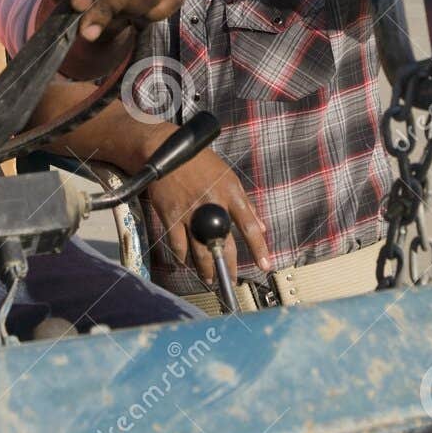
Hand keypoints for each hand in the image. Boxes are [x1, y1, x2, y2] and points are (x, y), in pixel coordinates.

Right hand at [144, 146, 270, 285]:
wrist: (165, 150)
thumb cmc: (201, 163)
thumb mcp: (228, 177)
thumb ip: (245, 204)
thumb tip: (261, 227)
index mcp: (230, 193)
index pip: (249, 225)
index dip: (258, 247)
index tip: (265, 265)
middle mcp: (212, 204)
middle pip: (224, 244)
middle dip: (229, 267)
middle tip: (232, 282)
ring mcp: (190, 212)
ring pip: (200, 251)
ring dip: (206, 269)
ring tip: (210, 279)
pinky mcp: (171, 216)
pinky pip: (178, 245)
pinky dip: (183, 258)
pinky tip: (187, 263)